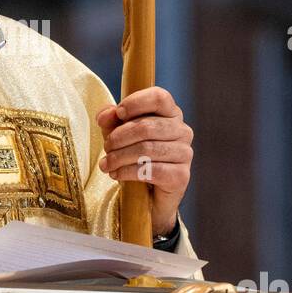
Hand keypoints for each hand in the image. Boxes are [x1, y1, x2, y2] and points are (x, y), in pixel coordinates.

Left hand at [96, 86, 192, 236]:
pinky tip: (117, 175)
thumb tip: (106, 114)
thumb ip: (111, 119)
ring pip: (147, 149)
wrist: (147, 195)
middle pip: (147, 126)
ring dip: (119, 157)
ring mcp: (185, 153)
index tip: (117, 113)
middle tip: (106, 148)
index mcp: (170, 113)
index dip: (136, 102)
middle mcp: (182, 131)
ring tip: (106, 164)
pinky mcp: (181, 176)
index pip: (159, 97)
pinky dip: (128, 172)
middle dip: (119, 137)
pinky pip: (151, 170)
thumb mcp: (118, 133)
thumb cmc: (134, 156)